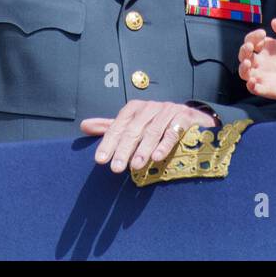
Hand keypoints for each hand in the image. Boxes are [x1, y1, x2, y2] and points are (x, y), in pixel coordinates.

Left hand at [80, 101, 215, 173]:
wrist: (192, 119)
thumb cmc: (157, 124)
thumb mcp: (133, 124)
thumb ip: (110, 127)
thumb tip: (83, 126)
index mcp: (135, 108)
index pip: (118, 125)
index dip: (108, 142)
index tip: (100, 160)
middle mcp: (150, 107)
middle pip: (134, 129)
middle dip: (123, 150)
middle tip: (115, 169)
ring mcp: (168, 110)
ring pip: (153, 131)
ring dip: (143, 149)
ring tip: (135, 166)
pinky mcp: (185, 117)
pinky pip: (174, 131)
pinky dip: (165, 145)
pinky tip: (158, 158)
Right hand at [237, 18, 275, 108]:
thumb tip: (273, 21)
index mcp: (267, 49)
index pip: (252, 40)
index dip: (253, 36)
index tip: (263, 33)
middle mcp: (262, 62)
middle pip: (244, 55)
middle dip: (244, 50)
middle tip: (250, 46)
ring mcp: (263, 76)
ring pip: (244, 72)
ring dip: (242, 67)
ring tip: (248, 62)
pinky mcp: (267, 89)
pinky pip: (253, 88)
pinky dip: (250, 85)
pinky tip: (253, 80)